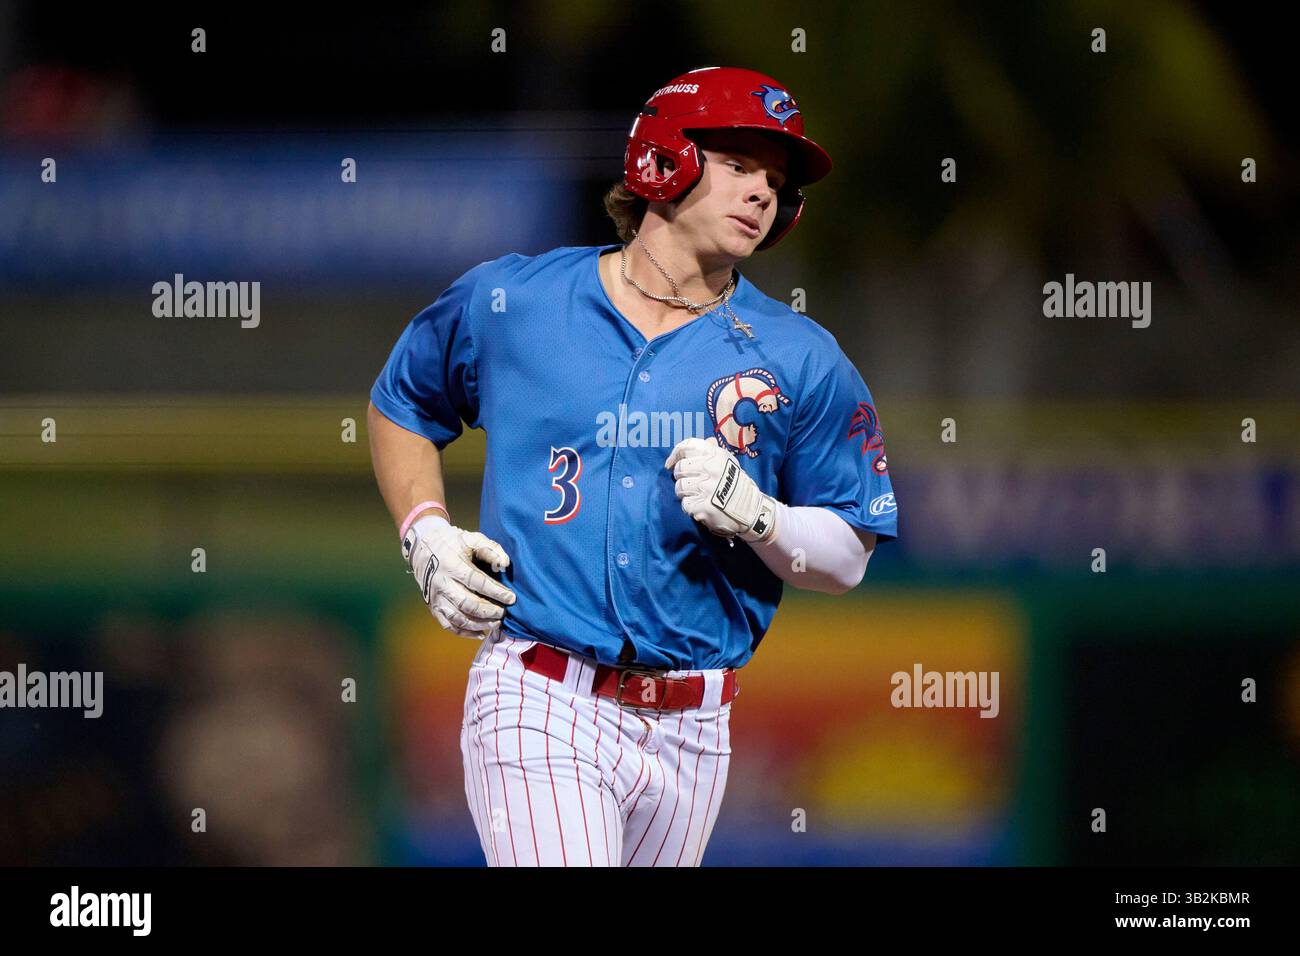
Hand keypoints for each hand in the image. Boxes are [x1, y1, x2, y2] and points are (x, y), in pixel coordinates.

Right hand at [401, 515, 516, 638]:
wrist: (422, 546)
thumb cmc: (451, 542)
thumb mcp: (470, 538)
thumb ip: (490, 549)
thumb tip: (505, 563)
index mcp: (452, 565)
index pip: (477, 582)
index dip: (496, 592)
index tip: (511, 598)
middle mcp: (442, 583)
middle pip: (467, 604)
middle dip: (489, 611)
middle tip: (504, 612)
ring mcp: (435, 597)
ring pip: (458, 618)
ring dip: (479, 624)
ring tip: (496, 623)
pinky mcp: (433, 606)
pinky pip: (448, 625)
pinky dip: (465, 633)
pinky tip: (480, 632)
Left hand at [664, 437, 776, 542]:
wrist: (751, 510)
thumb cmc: (737, 484)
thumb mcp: (729, 462)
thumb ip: (714, 451)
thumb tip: (706, 440)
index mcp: (715, 455)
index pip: (687, 447)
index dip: (675, 454)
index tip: (670, 463)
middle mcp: (710, 469)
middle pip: (680, 468)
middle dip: (682, 476)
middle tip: (691, 482)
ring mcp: (706, 488)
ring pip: (680, 487)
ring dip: (685, 493)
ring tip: (697, 495)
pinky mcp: (702, 506)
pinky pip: (685, 504)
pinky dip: (691, 507)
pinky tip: (701, 506)